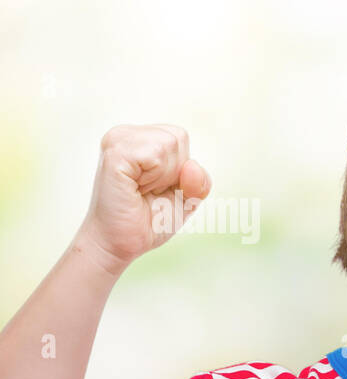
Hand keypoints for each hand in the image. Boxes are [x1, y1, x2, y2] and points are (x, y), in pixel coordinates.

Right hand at [75, 124, 210, 273]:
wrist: (120, 244)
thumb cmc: (148, 221)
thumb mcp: (186, 199)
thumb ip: (199, 182)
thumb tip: (192, 165)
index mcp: (139, 139)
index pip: (180, 137)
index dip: (180, 168)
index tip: (156, 187)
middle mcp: (126, 135)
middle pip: (178, 137)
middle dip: (174, 171)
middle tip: (148, 191)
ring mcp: (117, 141)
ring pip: (168, 143)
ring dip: (164, 176)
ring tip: (141, 190)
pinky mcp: (114, 154)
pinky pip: (155, 154)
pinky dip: (155, 177)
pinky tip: (136, 188)